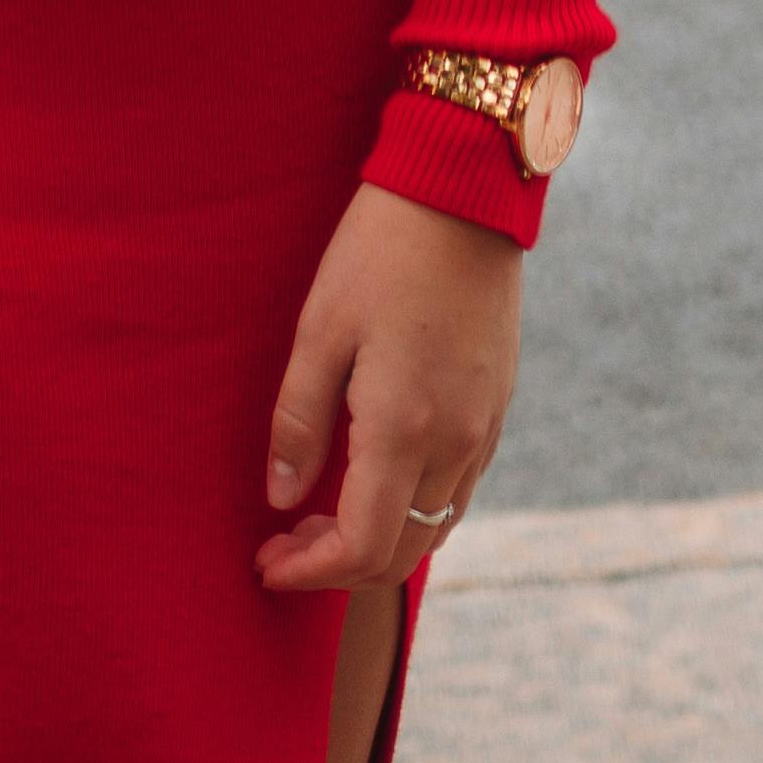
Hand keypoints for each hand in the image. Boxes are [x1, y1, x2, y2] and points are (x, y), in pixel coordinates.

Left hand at [255, 184, 519, 592]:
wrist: (464, 191)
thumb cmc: (379, 251)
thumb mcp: (320, 328)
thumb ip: (299, 421)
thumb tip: (281, 498)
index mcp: (404, 429)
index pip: (359, 547)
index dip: (309, 571)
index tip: (266, 563)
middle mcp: (454, 443)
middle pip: (400, 553)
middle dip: (337, 567)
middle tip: (285, 541)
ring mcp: (483, 427)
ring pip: (434, 527)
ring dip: (378, 541)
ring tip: (322, 515)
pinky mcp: (496, 405)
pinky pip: (458, 490)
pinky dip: (414, 508)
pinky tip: (375, 477)